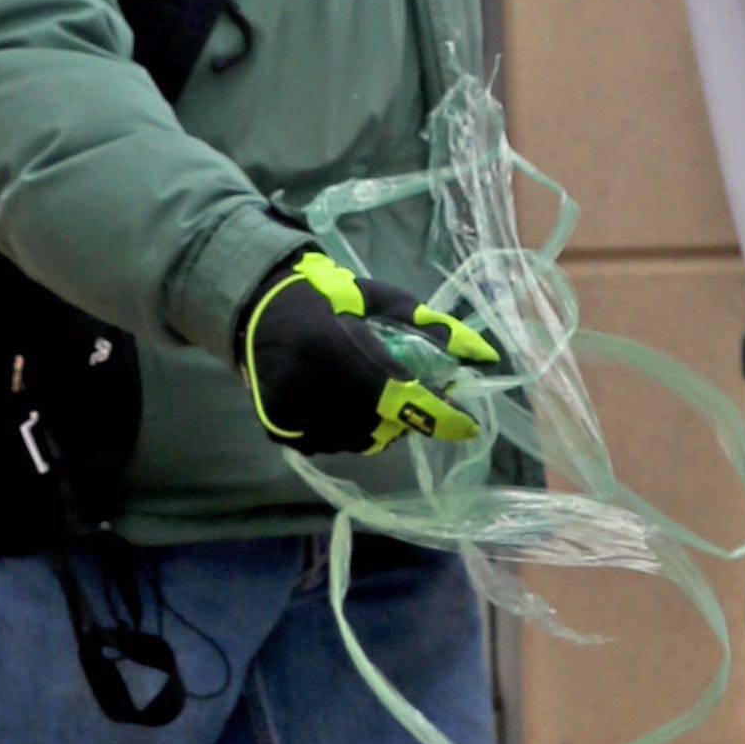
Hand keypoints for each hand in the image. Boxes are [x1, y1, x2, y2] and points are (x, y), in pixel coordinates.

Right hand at [242, 248, 499, 456]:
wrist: (258, 310)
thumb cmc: (329, 299)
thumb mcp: (382, 302)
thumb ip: (433, 327)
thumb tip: (486, 356)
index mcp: (334, 348)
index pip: (397, 396)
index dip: (437, 416)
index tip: (466, 425)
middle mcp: (308, 386)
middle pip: (383, 423)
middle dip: (404, 414)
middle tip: (404, 392)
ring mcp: (292, 413)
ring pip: (361, 440)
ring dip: (379, 425)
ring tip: (370, 396)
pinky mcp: (281, 430)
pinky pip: (335, 444)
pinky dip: (351, 430)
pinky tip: (344, 404)